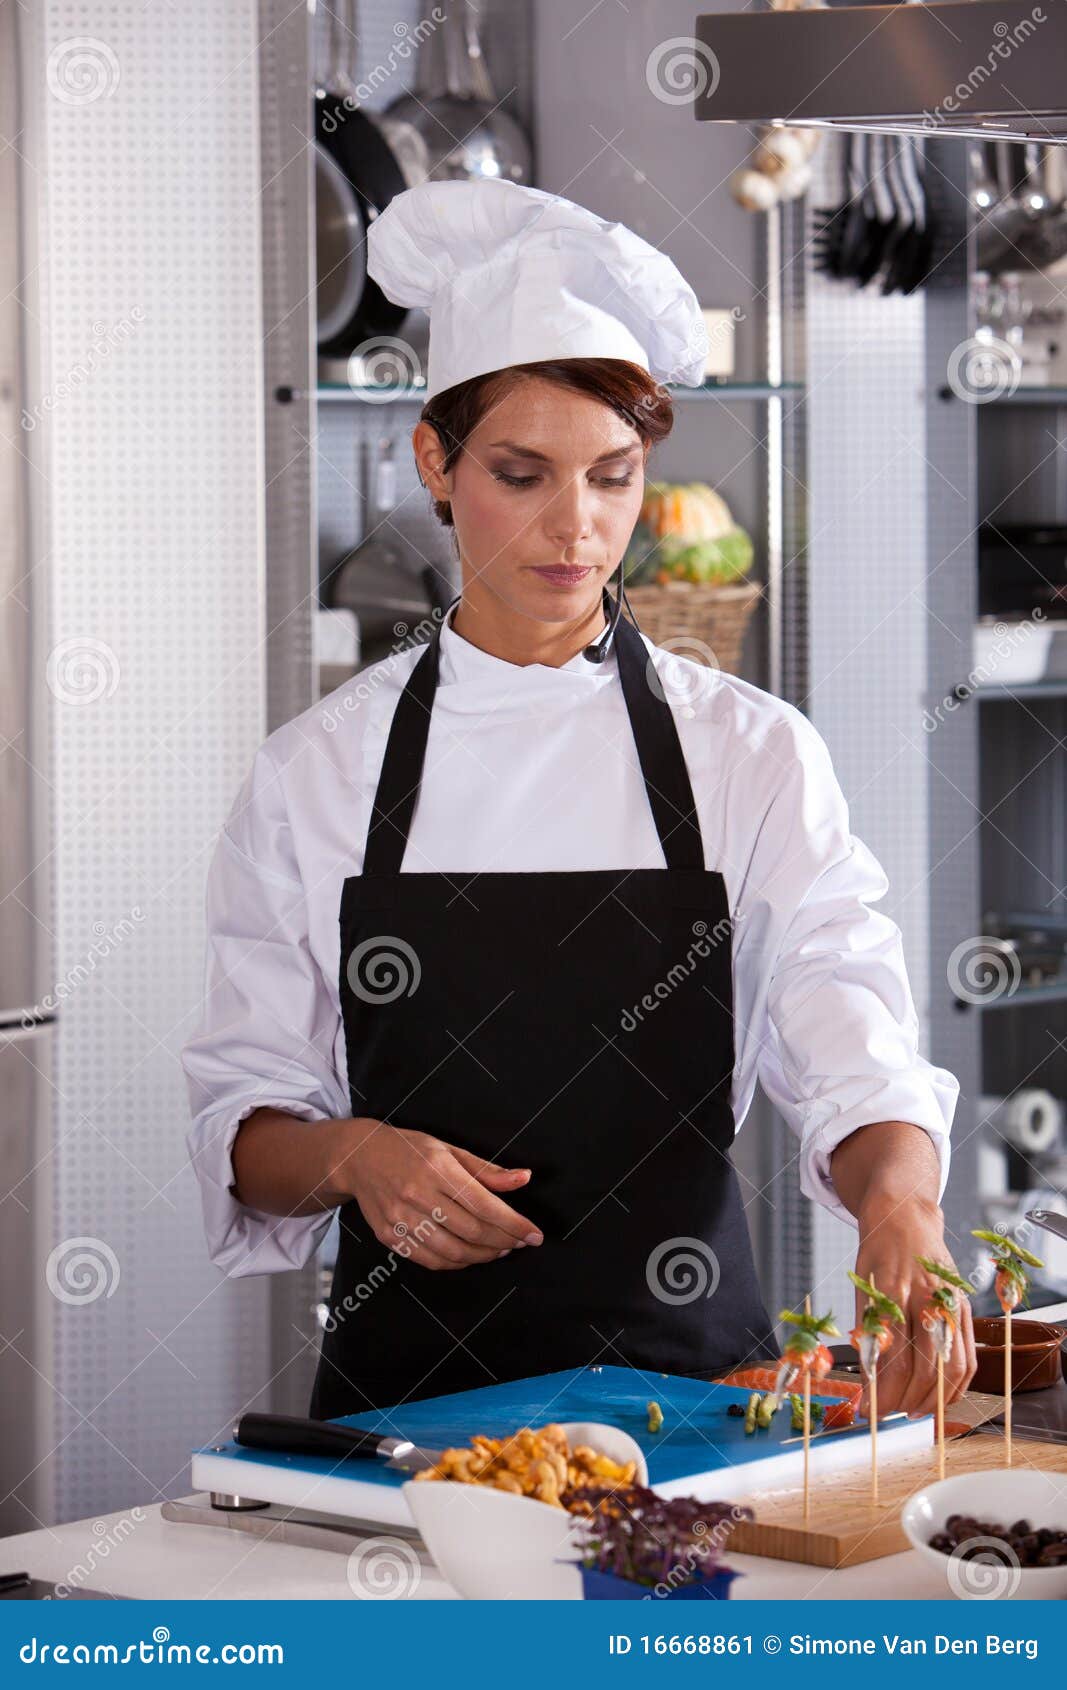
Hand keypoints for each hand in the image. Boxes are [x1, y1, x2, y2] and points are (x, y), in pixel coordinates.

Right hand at [340, 1119, 542, 1269]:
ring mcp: (400, 1219)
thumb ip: (488, 1170)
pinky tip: (471, 1255)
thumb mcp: (449, 1149)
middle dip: (503, 1241)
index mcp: (437, 1169)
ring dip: (483, 1256)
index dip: (514, 1224)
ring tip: (499, 1249)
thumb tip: (524, 1178)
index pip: (485, 1205)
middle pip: (471, 1231)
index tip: (534, 1235)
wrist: (360, 1157)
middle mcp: (417, 1195)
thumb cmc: (410, 1149)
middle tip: (520, 1243)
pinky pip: (430, 1260)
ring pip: (452, 1251)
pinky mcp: (389, 1237)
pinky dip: (456, 1263)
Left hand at [852, 1196, 976, 1417]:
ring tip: (910, 1410)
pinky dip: (957, 1386)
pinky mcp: (964, 1308)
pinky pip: (969, 1357)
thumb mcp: (862, 1289)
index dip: (881, 1392)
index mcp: (893, 1293)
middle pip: (925, 1368)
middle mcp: (926, 1299)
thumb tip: (868, 1384)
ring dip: (932, 1400)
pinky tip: (938, 1398)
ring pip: (951, 1368)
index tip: (866, 1409)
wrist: (905, 1218)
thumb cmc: (878, 1253)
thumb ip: (868, 1335)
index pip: (892, 1358)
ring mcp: (951, 1304)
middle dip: (904, 1401)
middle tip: (887, 1413)